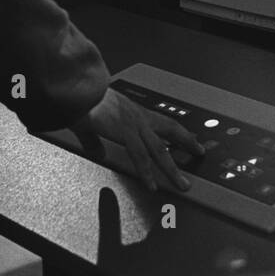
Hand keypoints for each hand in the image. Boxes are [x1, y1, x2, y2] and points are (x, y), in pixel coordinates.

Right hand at [70, 88, 203, 191]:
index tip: (187, 137)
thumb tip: (98, 152)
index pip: (161, 121)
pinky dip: (147, 173)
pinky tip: (152, 185)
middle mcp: (137, 116)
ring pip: (160, 149)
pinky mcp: (124, 132)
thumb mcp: (91, 122)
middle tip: (199, 151)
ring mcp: (134, 124)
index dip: (176, 130)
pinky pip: (140, 156)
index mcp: (132, 110)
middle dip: (186, 142)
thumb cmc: (82, 99)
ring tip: (182, 184)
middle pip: (170, 130)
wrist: (75, 89)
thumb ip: (94, 140)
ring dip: (172, 169)